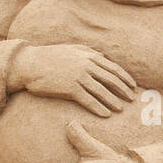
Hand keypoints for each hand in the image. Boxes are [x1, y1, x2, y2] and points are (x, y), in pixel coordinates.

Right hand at [9, 43, 137, 116]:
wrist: (30, 63)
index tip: (133, 86)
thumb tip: (103, 56)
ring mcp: (79, 77)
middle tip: (132, 99)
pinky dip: (99, 107)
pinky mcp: (70, 88)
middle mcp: (86, 66)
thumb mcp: (72, 49)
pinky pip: (88, 100)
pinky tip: (106, 114)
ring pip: (102, 91)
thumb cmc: (50, 56)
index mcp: (89, 55)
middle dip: (124, 90)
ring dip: (113, 101)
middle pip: (111, 80)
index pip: (113, 68)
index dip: (125, 78)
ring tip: (121, 109)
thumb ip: (89, 51)